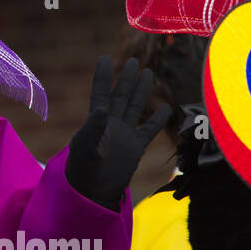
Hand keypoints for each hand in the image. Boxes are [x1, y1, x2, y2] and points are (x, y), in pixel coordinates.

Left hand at [65, 56, 171, 208]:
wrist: (93, 191)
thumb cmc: (83, 169)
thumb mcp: (85, 147)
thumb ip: (93, 129)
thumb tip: (101, 109)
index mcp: (96, 121)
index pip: (101, 93)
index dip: (104, 76)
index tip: (105, 58)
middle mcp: (111, 124)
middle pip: (121, 96)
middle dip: (127, 79)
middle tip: (133, 61)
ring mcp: (124, 134)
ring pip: (135, 107)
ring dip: (142, 92)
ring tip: (149, 74)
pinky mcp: (135, 147)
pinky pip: (148, 130)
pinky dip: (157, 120)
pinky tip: (166, 108)